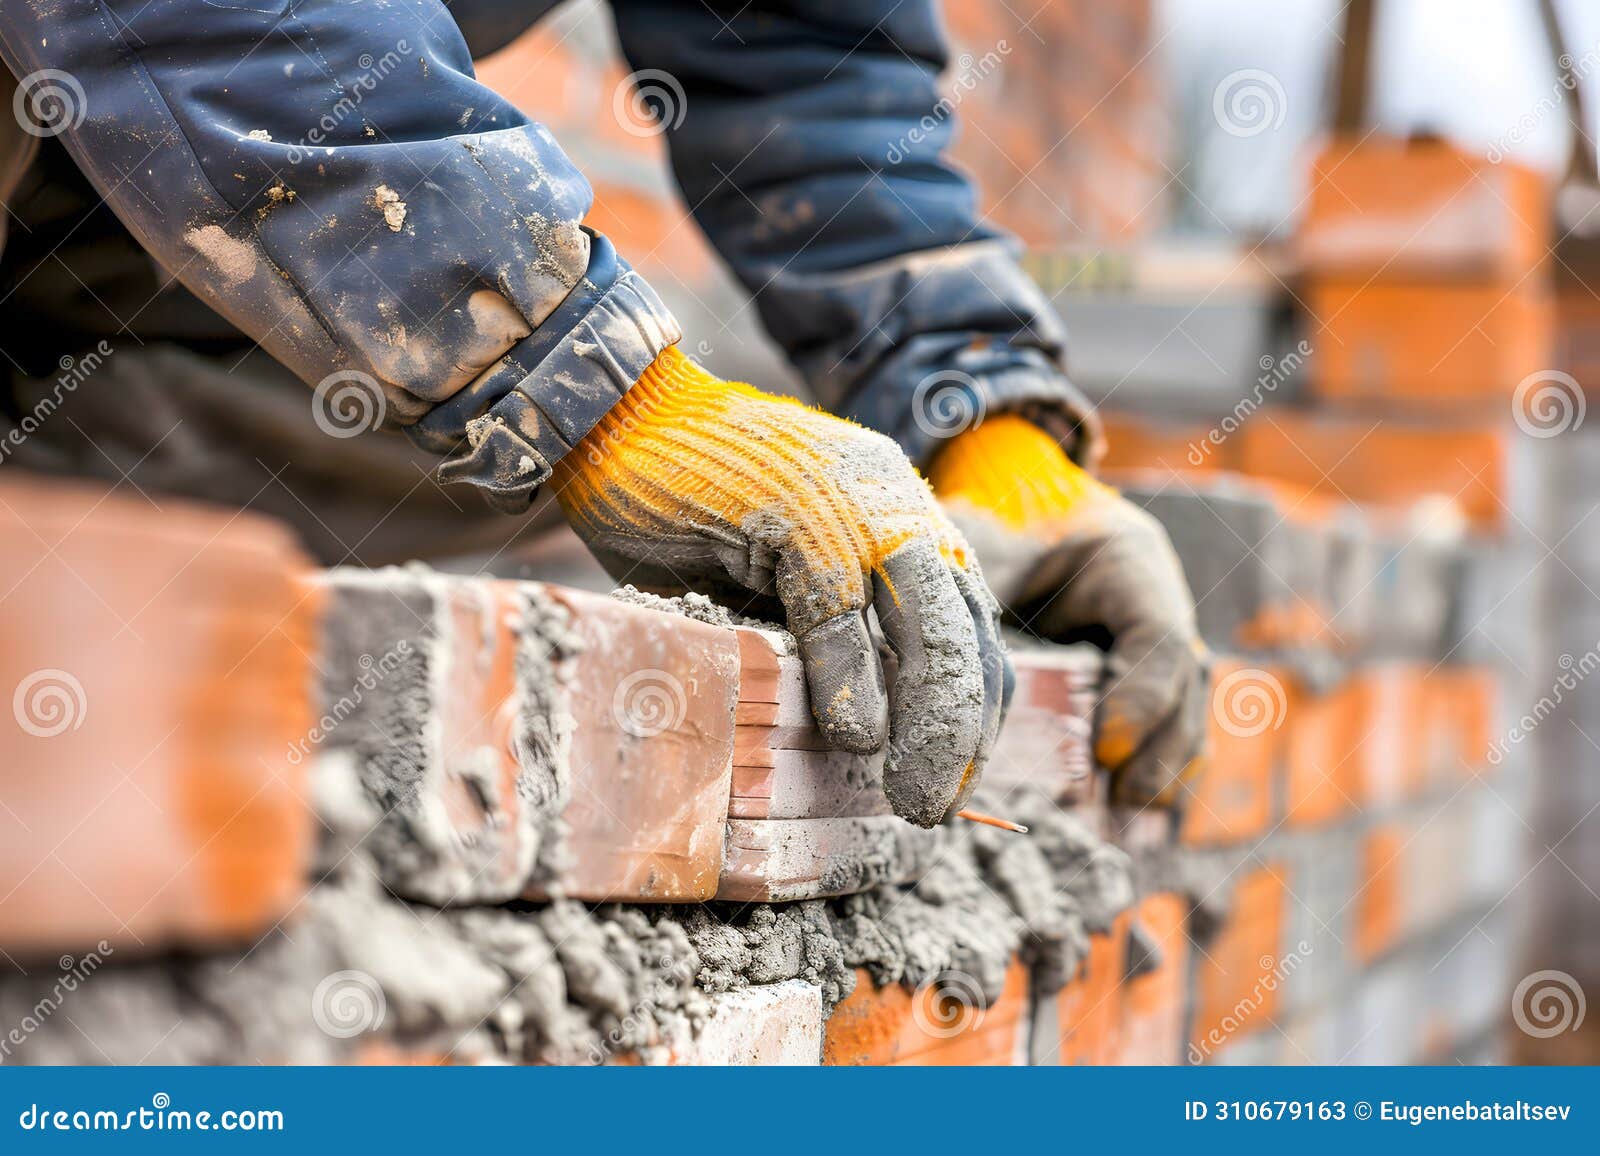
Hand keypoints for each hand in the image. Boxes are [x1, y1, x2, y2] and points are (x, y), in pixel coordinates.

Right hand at [551, 345, 1007, 826]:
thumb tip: (865, 723)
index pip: (969, 626)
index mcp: (902, 516)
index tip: (958, 778)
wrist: (619, 417)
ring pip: (926, 622)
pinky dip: (850, 676)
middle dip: (961, 731)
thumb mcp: (781, 569)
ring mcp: (852, 504)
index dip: (973, 709)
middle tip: (936, 806)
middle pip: (963, 632)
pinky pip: (840, 605)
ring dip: (928, 720)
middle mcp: (895, 506)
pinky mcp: (796, 510)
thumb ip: (830, 625)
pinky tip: (853, 737)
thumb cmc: (690, 500)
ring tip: (911, 792)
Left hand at [928, 415, 1208, 806]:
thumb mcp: (975, 552)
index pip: (1159, 635)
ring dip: (1162, 763)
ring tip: (1125, 811)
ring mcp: (1150, 631)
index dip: (1140, 701)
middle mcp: (1155, 595)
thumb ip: (971, 614)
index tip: (1102, 752)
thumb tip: (947, 704)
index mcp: (1127, 557)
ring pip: (1184, 704)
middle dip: (1160, 747)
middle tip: (1120, 796)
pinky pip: (1162, 717)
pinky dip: (1151, 759)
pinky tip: (1128, 804)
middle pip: (1187, 680)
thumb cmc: (987, 519)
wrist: (1001, 494)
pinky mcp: (1132, 664)